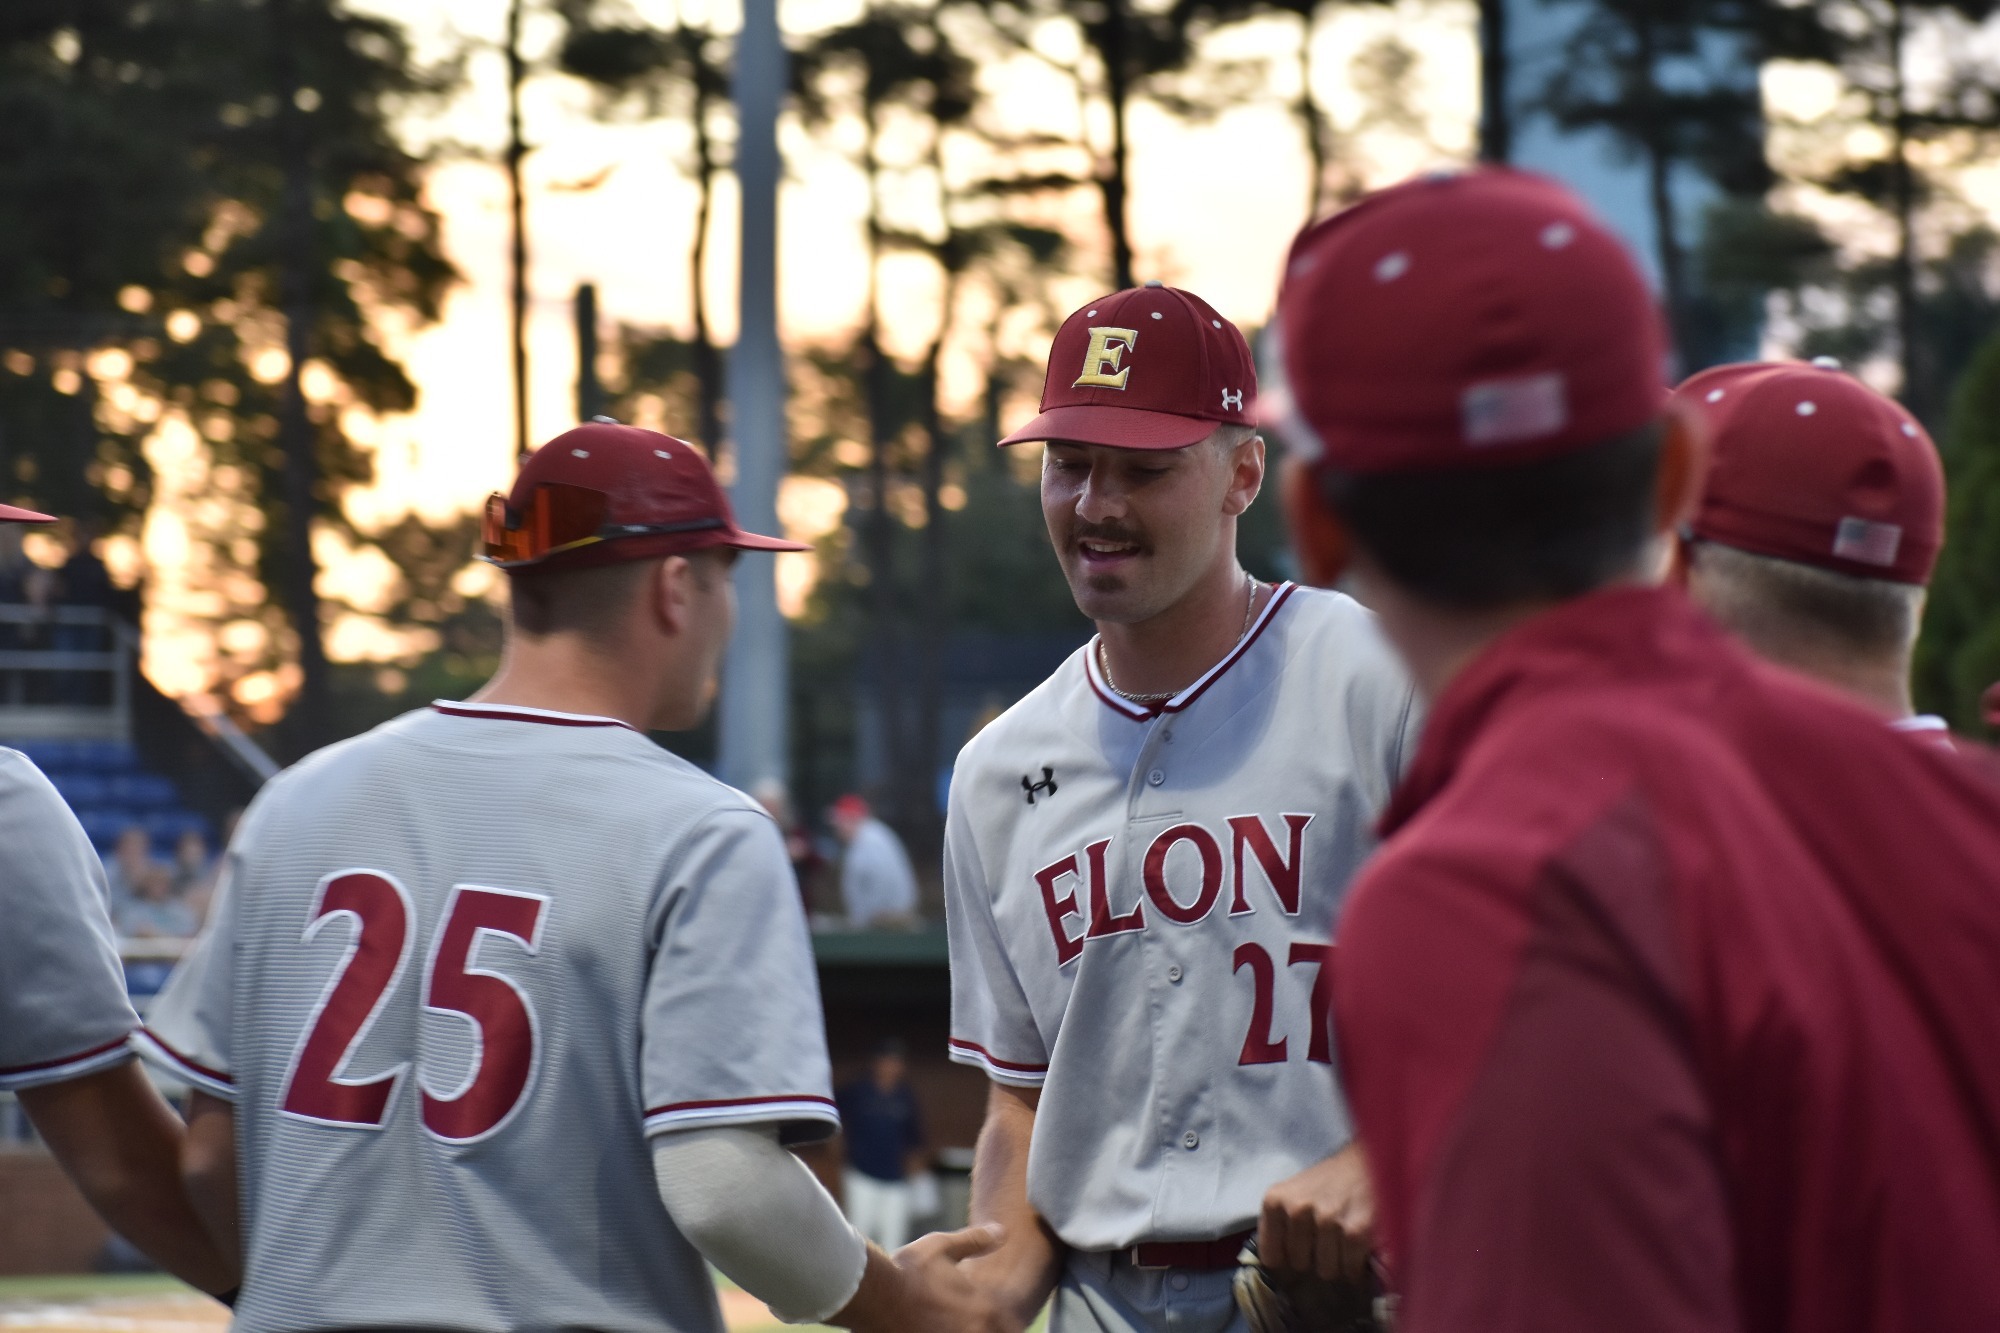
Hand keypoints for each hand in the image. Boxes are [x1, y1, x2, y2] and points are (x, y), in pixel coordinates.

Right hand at [837, 1223, 1020, 1332]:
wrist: (872, 1295)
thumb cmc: (907, 1270)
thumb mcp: (942, 1247)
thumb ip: (975, 1241)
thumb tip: (1002, 1232)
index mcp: (983, 1310)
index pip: (1012, 1327)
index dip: (1008, 1324)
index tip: (999, 1318)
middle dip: (992, 1329)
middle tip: (976, 1319)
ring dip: (968, 1332)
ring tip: (956, 1324)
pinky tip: (938, 1329)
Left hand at [1258, 1141, 1373, 1281]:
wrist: (1373, 1157)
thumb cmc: (1331, 1180)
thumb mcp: (1294, 1194)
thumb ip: (1280, 1225)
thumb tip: (1277, 1265)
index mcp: (1275, 1202)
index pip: (1271, 1257)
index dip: (1288, 1259)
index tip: (1301, 1251)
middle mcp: (1297, 1211)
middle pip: (1300, 1265)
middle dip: (1315, 1258)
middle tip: (1328, 1238)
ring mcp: (1327, 1221)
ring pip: (1327, 1271)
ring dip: (1339, 1263)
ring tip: (1346, 1238)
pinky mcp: (1356, 1232)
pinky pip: (1351, 1269)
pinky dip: (1359, 1265)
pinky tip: (1362, 1245)